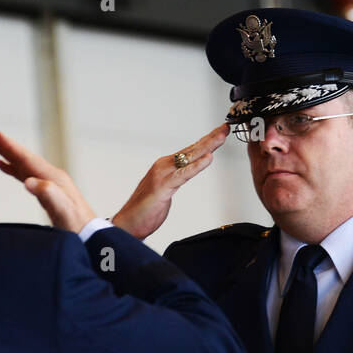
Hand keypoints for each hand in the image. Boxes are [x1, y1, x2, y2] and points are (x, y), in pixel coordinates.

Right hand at [0, 128, 97, 232]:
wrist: (90, 237)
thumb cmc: (78, 226)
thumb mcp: (63, 211)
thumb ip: (48, 194)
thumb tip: (29, 182)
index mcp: (54, 179)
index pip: (28, 159)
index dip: (10, 147)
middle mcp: (52, 178)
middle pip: (25, 158)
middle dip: (7, 146)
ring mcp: (51, 184)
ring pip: (25, 165)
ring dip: (9, 155)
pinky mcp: (48, 192)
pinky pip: (27, 175)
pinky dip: (15, 169)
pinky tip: (6, 167)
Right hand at [111, 124, 228, 239]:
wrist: (127, 224)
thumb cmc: (145, 210)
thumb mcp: (166, 192)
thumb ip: (175, 180)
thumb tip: (183, 175)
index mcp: (166, 167)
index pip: (190, 152)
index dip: (206, 142)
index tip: (220, 133)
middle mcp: (164, 166)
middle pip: (192, 150)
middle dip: (211, 138)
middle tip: (225, 128)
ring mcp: (162, 175)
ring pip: (189, 158)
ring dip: (207, 146)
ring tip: (220, 137)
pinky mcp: (162, 186)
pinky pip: (183, 174)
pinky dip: (197, 166)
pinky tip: (208, 158)